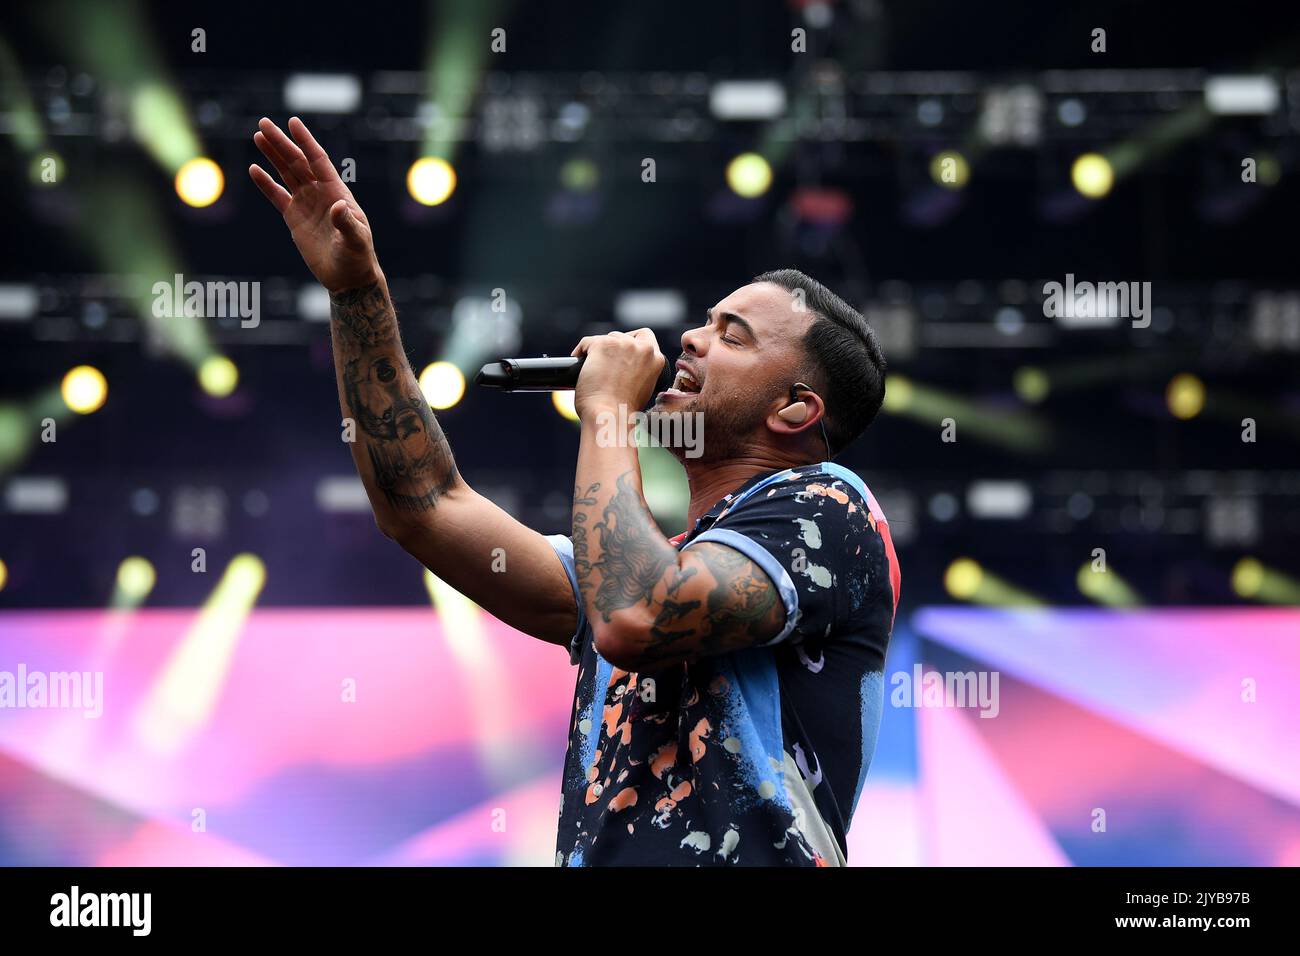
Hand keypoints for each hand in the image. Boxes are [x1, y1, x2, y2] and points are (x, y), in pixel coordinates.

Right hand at [248, 117, 379, 292]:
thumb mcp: (356, 241)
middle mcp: (321, 194)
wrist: (348, 277)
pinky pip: (277, 196)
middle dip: (282, 143)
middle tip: (264, 123)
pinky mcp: (295, 218)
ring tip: (258, 136)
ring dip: (273, 155)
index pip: (319, 161)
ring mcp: (307, 204)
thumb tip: (338, 206)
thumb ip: (347, 223)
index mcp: (337, 193)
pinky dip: (266, 183)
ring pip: (287, 174)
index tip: (293, 123)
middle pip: (298, 162)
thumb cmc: (358, 258)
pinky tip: (254, 169)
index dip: (306, 141)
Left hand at [571, 329, 664, 418]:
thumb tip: (624, 366)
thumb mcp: (643, 388)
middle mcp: (641, 348)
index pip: (645, 336)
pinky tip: (579, 365)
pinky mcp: (601, 344)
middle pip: (623, 337)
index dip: (632, 342)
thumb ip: (640, 371)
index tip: (623, 353)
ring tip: (594, 369)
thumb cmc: (623, 410)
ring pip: (606, 338)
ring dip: (599, 350)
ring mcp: (622, 344)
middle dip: (613, 348)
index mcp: (656, 359)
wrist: (609, 415)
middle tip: (605, 365)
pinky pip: (587, 343)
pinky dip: (581, 352)